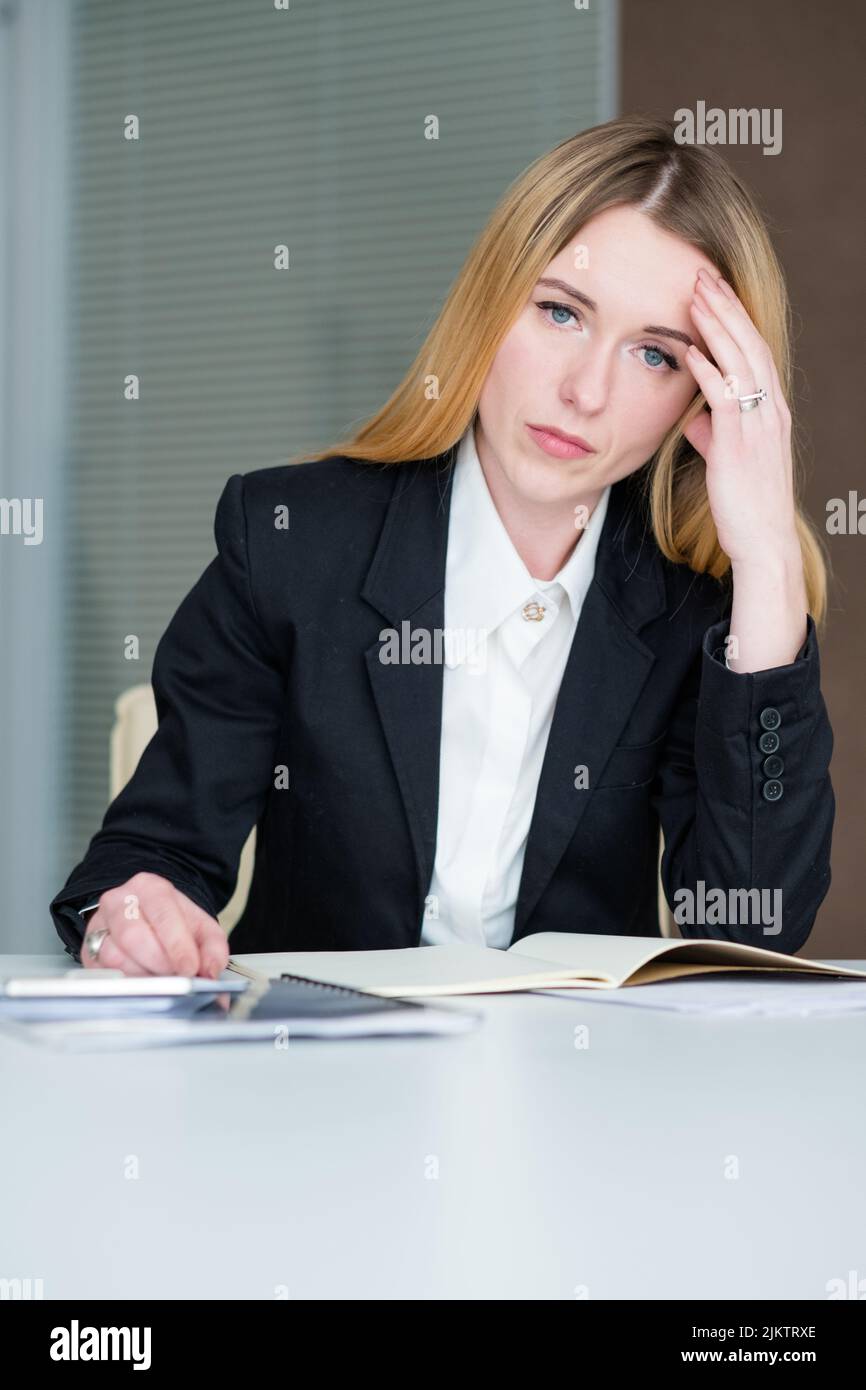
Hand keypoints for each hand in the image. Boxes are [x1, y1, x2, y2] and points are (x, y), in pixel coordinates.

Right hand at [80, 872, 228, 978]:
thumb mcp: (200, 927)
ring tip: (162, 979)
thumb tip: (212, 971)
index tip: (190, 967)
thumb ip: (213, 947)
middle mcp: (119, 901)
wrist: (144, 918)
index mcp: (149, 887)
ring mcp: (99, 924)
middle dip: (159, 963)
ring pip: (114, 956)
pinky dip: (126, 982)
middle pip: (134, 936)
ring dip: (143, 975)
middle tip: (177, 977)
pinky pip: (103, 971)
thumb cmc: (172, 923)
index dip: (177, 944)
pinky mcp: (88, 949)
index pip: (162, 913)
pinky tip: (143, 981)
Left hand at [681, 267, 798, 568]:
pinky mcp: (741, 446)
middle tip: (703, 275)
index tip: (713, 291)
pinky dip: (710, 371)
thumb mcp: (727, 461)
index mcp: (770, 410)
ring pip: (742, 362)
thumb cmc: (744, 504)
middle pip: (751, 345)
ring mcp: (759, 426)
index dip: (735, 319)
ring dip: (717, 327)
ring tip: (696, 296)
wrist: (763, 541)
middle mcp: (770, 411)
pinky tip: (691, 351)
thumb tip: (694, 420)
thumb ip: (713, 434)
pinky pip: (727, 399)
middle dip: (727, 308)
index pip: (754, 351)